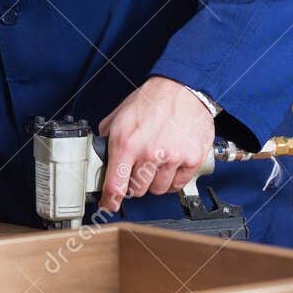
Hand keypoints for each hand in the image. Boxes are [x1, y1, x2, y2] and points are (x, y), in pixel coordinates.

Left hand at [97, 77, 215, 212]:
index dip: (110, 201)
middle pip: (138, 190)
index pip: (115, 185)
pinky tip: (172, 163)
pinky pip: (179, 184)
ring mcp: (172, 158)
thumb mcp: (120, 116)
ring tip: (157, 162)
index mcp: (126, 143)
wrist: (183, 87)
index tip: (110, 205)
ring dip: (156, 181)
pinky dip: (174, 179)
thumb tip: (101, 156)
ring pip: (159, 189)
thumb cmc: (152, 100)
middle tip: (140, 169)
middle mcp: (149, 153)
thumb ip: (108, 138)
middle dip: (136, 183)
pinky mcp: (192, 159)